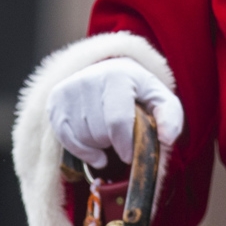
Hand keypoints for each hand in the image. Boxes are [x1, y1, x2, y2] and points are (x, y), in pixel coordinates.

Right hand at [48, 58, 183, 168]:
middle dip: (113, 143)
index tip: (131, 155)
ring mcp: (68, 90)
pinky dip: (81, 150)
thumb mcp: (160, 98)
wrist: (108, 70)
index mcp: (117, 76)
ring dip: (98, 145)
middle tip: (121, 136)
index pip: (117, 121)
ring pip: (82, 137)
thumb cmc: (138, 91)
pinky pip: (65, 139)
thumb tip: (167, 138)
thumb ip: (171, 117)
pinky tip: (95, 149)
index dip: (125, 145)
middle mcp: (88, 79)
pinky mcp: (55, 101)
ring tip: (108, 134)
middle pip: (99, 133)